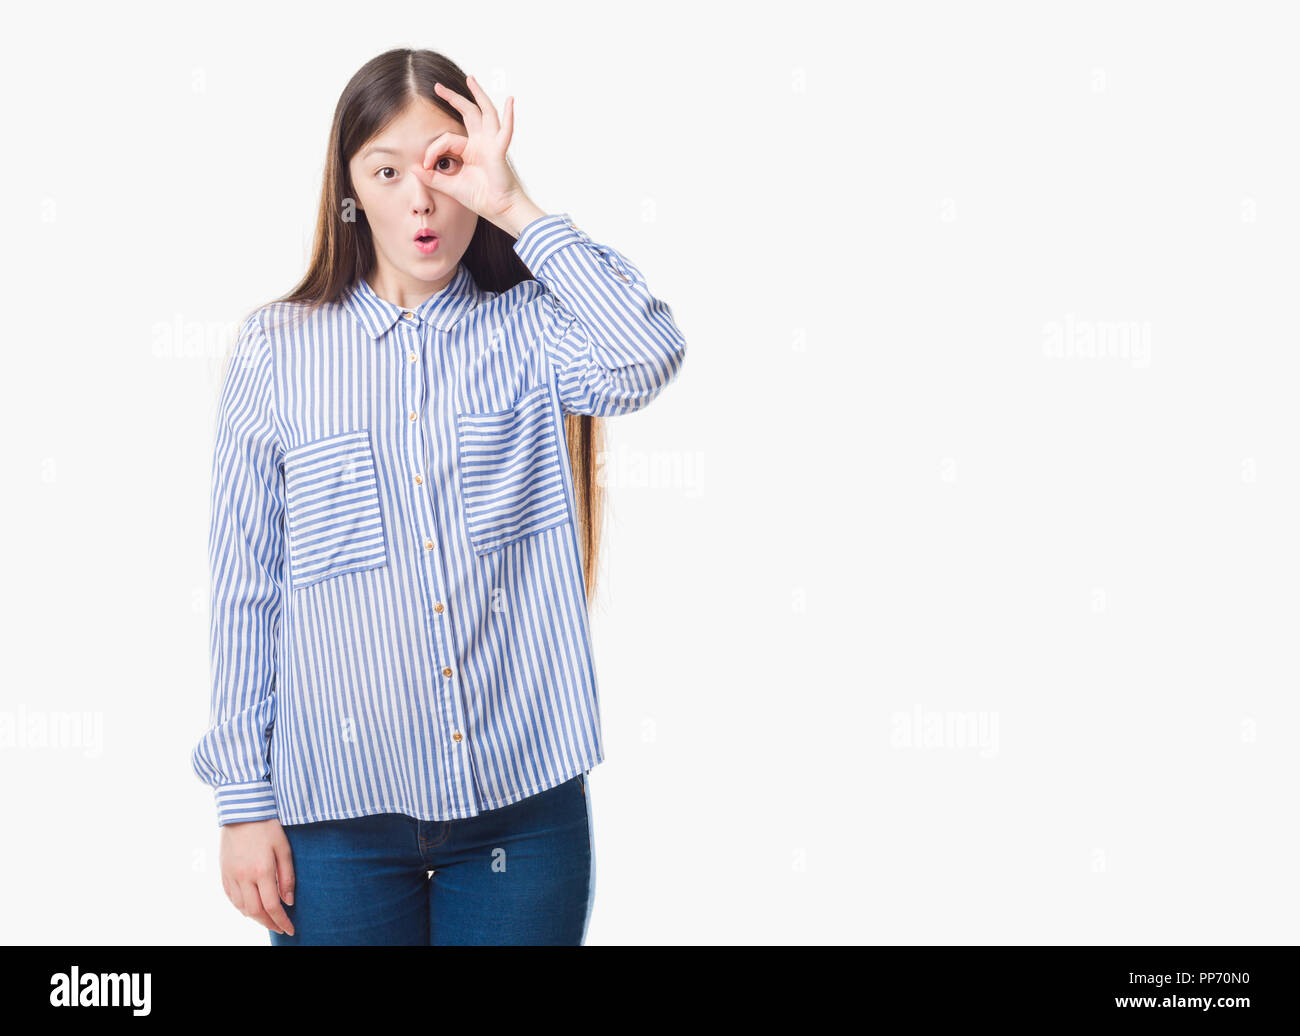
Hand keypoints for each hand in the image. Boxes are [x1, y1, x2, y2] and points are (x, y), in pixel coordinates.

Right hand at [219, 817, 295, 936]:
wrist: (242, 810)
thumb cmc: (267, 826)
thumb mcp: (284, 848)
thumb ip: (287, 876)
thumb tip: (288, 901)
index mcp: (262, 870)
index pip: (272, 906)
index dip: (282, 921)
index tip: (290, 929)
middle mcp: (244, 876)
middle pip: (255, 911)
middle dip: (269, 923)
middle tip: (280, 927)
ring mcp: (231, 875)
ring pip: (241, 907)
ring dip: (256, 917)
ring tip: (268, 919)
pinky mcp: (224, 872)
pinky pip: (231, 897)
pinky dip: (241, 907)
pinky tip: (251, 908)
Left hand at [409, 74, 540, 234]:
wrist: (500, 210)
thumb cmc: (480, 198)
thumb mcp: (450, 186)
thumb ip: (432, 177)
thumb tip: (413, 168)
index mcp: (471, 150)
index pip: (447, 138)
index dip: (433, 150)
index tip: (425, 165)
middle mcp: (482, 143)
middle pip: (468, 113)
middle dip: (453, 98)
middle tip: (437, 87)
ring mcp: (492, 144)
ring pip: (485, 113)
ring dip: (478, 95)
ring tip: (470, 79)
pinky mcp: (499, 151)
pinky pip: (505, 131)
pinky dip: (509, 116)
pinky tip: (510, 101)